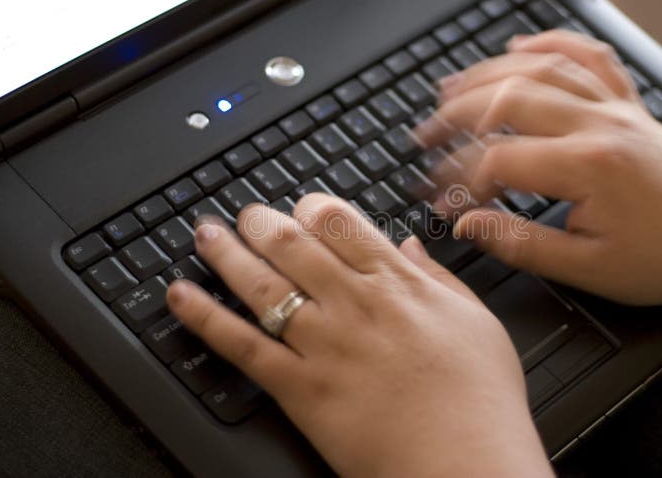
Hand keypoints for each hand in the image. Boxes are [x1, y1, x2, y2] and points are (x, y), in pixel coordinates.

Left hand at [166, 195, 552, 477]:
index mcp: (398, 285)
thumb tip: (410, 248)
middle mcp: (355, 304)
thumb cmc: (480, 400)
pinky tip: (181, 295)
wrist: (467, 465)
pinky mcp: (301, 389)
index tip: (300, 209)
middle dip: (262, 222)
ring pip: (261, 284)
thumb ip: (438, 278)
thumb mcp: (476, 322)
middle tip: (246, 214)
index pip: (341, 224)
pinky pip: (242, 345)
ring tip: (205, 234)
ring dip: (226, 253)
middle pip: (292, 244)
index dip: (310, 209)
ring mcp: (325, 344)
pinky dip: (205, 316)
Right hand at [430, 30, 661, 307]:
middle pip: (507, 100)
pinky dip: (550, 45)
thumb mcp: (587, 267)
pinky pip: (587, 58)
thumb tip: (469, 224)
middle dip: (455, 117)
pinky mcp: (627, 106)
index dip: (459, 179)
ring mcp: (614, 109)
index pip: (498, 159)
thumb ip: (520, 244)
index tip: (441, 199)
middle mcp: (598, 125)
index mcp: (586, 167)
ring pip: (540, 70)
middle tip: (425, 136)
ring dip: (487, 75)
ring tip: (449, 89)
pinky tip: (521, 47)